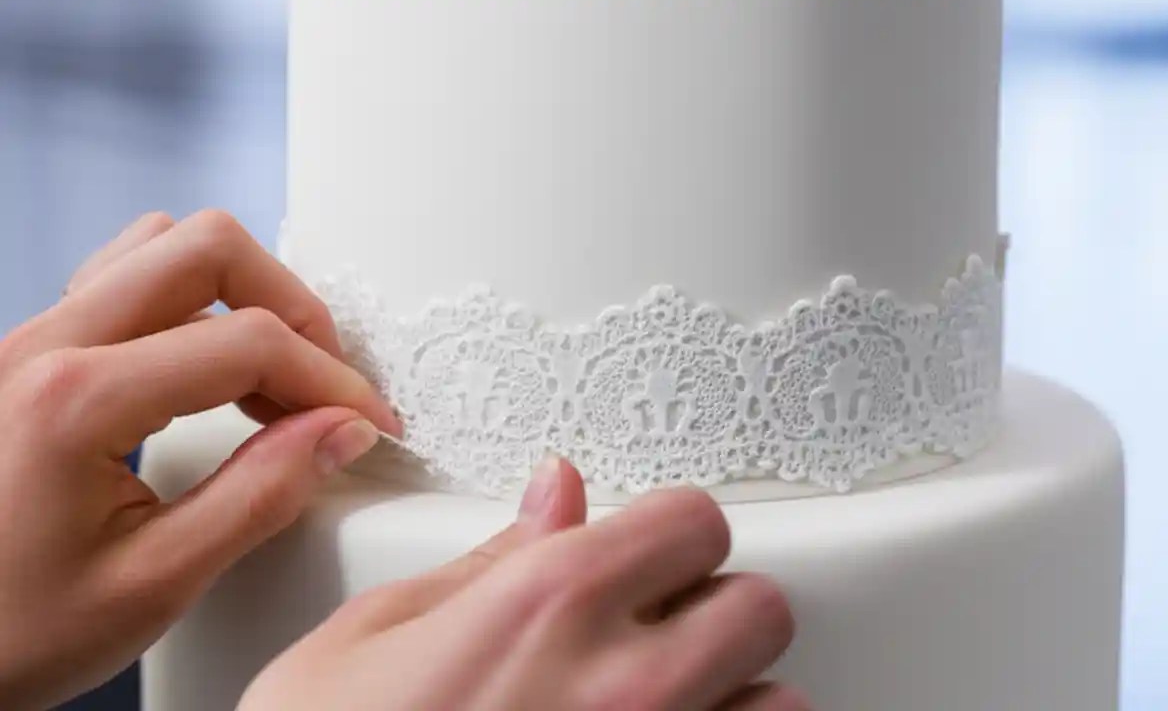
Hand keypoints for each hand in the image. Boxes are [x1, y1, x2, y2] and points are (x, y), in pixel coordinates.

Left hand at [0, 211, 399, 708]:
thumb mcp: (156, 581)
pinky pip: (122, 279)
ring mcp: (28, 340)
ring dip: (240, 294)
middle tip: (327, 381)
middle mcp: (44, 345)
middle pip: (207, 248)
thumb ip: (262, 494)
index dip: (332, 381)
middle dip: (293, 308)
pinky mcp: (28, 354)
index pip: (248, 342)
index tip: (369, 423)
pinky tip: (207, 367)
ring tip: (273, 372)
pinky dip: (190, 304)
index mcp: (76, 399)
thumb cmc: (9, 630)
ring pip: (161, 247)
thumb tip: (341, 431)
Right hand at [241, 457, 805, 710]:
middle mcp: (623, 688)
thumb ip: (483, 561)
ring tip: (668, 707)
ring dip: (735, 697)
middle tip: (662, 630)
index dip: (670, 533)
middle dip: (716, 609)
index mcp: (547, 607)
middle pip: (760, 607)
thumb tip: (553, 496)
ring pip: (780, 702)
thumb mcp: (367, 641)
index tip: (649, 552)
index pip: (693, 520)